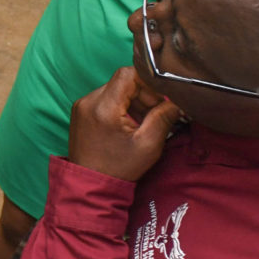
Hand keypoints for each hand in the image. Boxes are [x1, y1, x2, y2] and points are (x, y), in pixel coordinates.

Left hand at [67, 66, 180, 182]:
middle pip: (122, 82)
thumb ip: (164, 118)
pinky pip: (105, 99)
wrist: (91, 184)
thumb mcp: (148, 145)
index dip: (148, 82)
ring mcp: (82, 105)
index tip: (159, 99)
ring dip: (133, 101)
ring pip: (115, 89)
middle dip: (143, 95)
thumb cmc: (120, 168)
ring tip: (142, 123)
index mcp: (103, 107)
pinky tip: (128, 125)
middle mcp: (88, 101)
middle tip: (155, 115)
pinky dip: (120, 107)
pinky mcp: (80, 111)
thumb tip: (178, 101)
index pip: (127, 74)